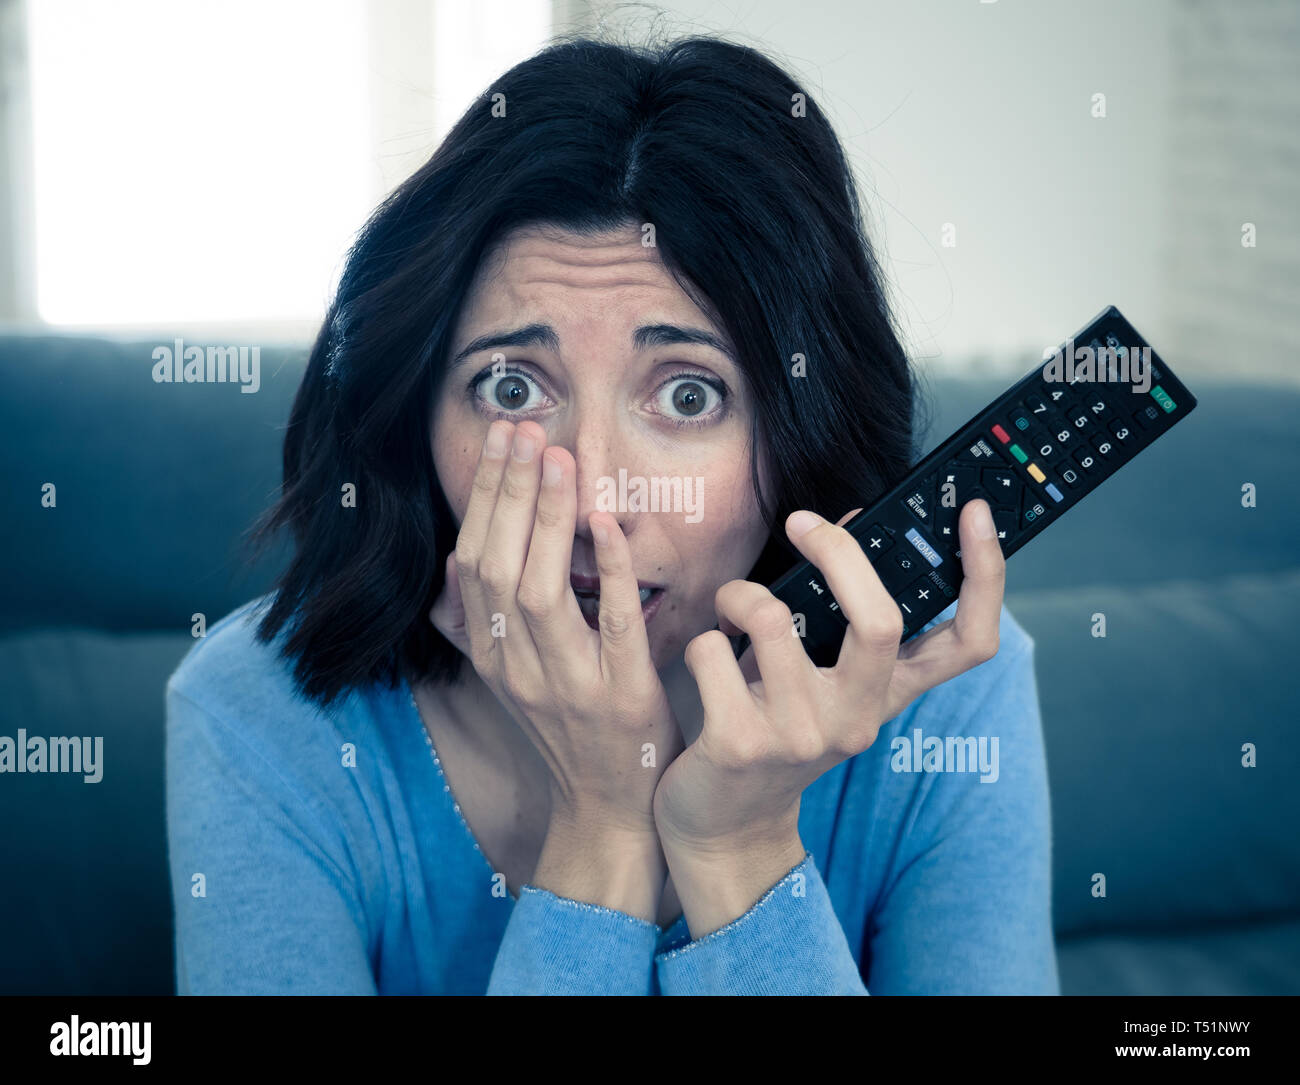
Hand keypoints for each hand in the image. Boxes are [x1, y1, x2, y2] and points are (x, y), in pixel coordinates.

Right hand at [428, 419, 682, 917]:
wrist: (605, 808)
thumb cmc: (565, 731)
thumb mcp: (511, 679)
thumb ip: (483, 625)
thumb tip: (454, 565)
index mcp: (489, 655)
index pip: (471, 562)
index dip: (484, 497)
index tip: (502, 441)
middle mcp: (515, 667)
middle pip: (497, 566)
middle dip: (508, 492)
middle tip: (525, 430)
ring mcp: (565, 684)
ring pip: (540, 591)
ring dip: (547, 520)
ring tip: (558, 460)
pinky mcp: (620, 697)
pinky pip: (612, 625)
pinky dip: (611, 571)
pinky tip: (609, 523)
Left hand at [652, 499, 1005, 933]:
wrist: (723, 827)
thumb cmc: (770, 730)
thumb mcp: (819, 677)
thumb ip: (838, 613)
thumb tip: (849, 522)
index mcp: (887, 695)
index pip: (970, 641)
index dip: (985, 575)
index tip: (975, 514)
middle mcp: (856, 717)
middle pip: (880, 620)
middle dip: (838, 553)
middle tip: (801, 523)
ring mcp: (801, 736)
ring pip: (772, 618)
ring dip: (739, 594)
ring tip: (730, 607)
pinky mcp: (741, 745)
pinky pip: (714, 652)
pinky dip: (701, 641)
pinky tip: (705, 662)